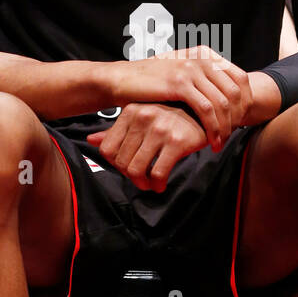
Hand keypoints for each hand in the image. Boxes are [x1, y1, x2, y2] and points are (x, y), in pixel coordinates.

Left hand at [86, 102, 206, 191]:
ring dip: (142, 184)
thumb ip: (116, 131)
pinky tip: (161, 184)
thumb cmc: (172, 117)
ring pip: (136, 169)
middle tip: (141, 180)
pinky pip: (157, 173)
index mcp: (131, 111)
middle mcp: (143, 117)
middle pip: (121, 162)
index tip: (128, 168)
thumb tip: (91, 141)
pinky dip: (157, 184)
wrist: (206, 113)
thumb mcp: (142, 118)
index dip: (115, 165)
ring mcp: (159, 129)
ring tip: (150, 184)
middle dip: (130, 177)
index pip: (107, 149)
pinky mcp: (177, 142)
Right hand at [110, 47, 251, 151]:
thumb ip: (202, 79)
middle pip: (235, 92)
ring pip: (223, 102)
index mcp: (205, 54)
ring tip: (221, 143)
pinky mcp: (180, 84)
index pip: (240, 78)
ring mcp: (191, 69)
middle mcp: (201, 58)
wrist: (122, 80)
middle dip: (238, 117)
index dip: (246, 103)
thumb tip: (227, 94)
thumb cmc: (150, 83)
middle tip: (233, 136)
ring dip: (226, 127)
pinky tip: (211, 142)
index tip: (241, 122)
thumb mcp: (181, 74)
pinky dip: (213, 128)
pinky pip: (206, 109)